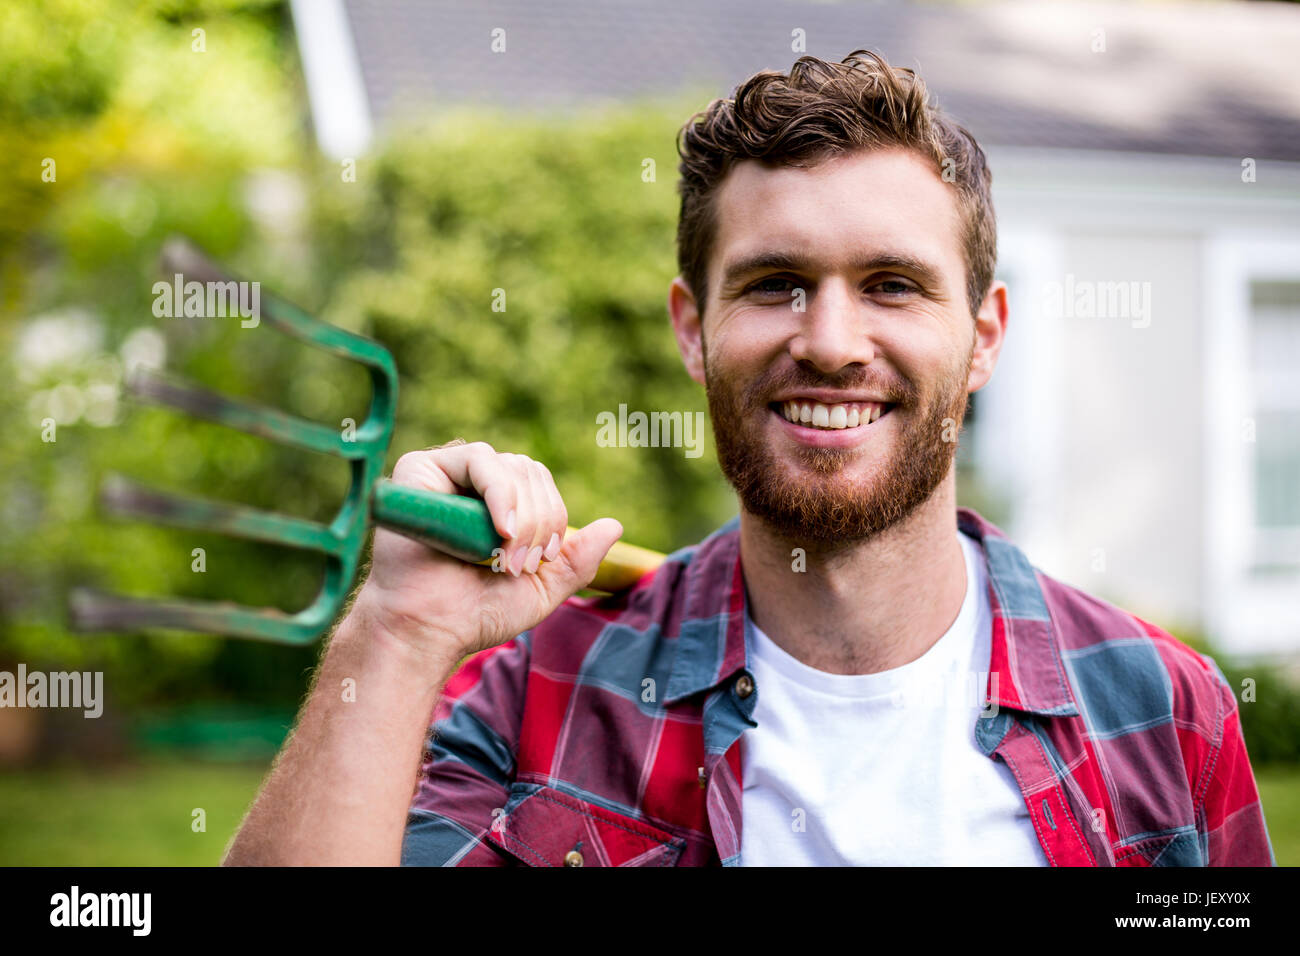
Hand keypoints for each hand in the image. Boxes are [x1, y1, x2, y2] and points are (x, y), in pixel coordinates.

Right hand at [351, 440, 623, 666]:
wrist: (428, 630)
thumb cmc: (476, 612)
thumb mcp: (542, 587)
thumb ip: (577, 559)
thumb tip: (615, 525)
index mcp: (496, 502)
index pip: (542, 484)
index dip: (553, 518)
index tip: (540, 562)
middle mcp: (470, 483)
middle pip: (532, 471)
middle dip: (541, 521)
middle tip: (519, 565)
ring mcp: (445, 474)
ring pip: (513, 466)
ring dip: (523, 516)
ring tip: (505, 557)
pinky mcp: (420, 470)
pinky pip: (480, 460)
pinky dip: (501, 494)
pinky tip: (501, 530)